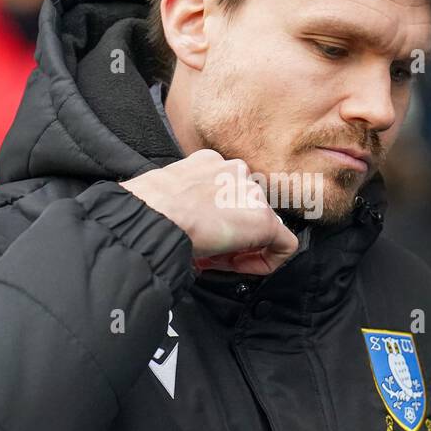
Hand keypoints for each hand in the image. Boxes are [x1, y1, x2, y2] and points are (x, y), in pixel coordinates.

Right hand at [121, 149, 298, 274]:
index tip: (201, 236)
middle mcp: (235, 171)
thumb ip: (186, 202)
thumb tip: (191, 225)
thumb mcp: (166, 194)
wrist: (152, 216)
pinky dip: (267, 261)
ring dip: (242, 247)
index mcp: (210, 163)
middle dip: (230, 234)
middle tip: (209, 252)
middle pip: (245, 209)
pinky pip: (283, 245)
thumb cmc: (147, 209)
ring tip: (215, 258)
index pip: (227, 192)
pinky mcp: (264, 220)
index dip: (216, 221)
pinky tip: (241, 267)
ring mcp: (252, 194)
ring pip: (261, 226)